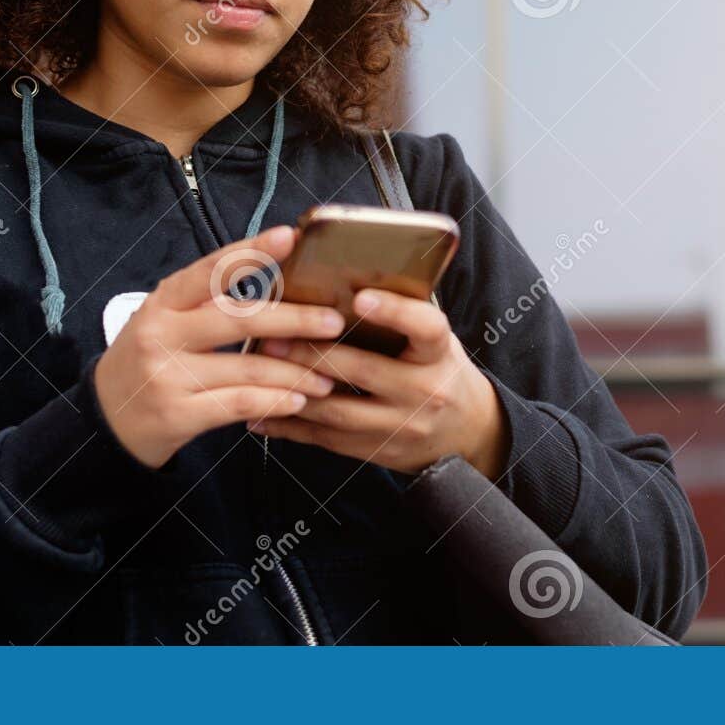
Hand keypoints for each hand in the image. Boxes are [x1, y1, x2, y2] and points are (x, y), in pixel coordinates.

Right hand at [92, 225, 348, 468]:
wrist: (105, 421)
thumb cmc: (149, 361)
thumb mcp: (165, 323)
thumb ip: (210, 307)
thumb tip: (281, 294)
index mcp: (163, 302)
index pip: (210, 270)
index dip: (250, 252)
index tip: (288, 237)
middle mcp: (162, 334)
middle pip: (238, 319)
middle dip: (294, 319)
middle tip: (335, 321)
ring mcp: (168, 375)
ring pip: (246, 369)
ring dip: (294, 372)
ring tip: (327, 375)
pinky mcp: (177, 414)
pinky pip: (238, 404)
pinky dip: (274, 402)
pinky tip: (298, 401)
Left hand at [248, 287, 508, 479]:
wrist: (466, 432)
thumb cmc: (439, 368)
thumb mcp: (435, 339)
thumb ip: (403, 312)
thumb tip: (348, 272)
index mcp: (439, 353)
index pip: (426, 327)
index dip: (395, 312)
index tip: (361, 297)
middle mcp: (424, 391)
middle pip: (364, 370)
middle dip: (312, 353)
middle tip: (272, 334)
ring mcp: (400, 427)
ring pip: (337, 411)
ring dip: (293, 390)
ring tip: (259, 368)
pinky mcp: (376, 452)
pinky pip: (326, 440)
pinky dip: (290, 425)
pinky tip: (260, 412)